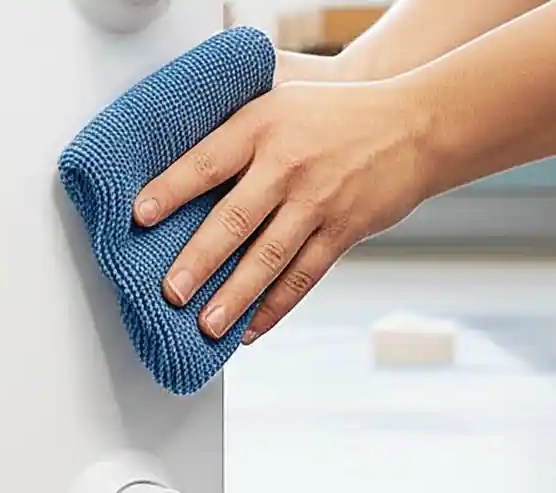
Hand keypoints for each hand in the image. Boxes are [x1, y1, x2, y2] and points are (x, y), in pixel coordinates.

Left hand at [133, 80, 432, 343]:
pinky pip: (304, 276)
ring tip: (207, 326)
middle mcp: (288, 164)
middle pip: (235, 218)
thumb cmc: (332, 114)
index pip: (207, 161)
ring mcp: (318, 200)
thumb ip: (233, 131)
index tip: (139, 216)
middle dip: (199, 259)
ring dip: (236, 296)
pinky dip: (276, 306)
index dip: (171, 189)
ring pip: (269, 256)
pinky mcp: (344, 230)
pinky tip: (251, 329)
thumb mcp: (280, 100)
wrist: (416, 125)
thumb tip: (173, 164)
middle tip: (170, 292)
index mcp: (262, 125)